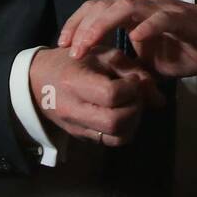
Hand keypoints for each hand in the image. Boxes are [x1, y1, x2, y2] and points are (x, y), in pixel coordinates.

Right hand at [29, 45, 165, 147]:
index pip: (111, 95)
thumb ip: (133, 71)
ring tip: (131, 105)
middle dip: (135, 108)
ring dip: (133, 122)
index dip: (131, 88)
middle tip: (136, 95)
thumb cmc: (71, 62)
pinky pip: (111, 142)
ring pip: (117, 137)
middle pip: (115, 121)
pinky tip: (123, 114)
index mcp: (75, 83)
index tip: (133, 79)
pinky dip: (124, 130)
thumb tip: (159, 98)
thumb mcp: (101, 55)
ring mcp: (77, 128)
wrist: (36, 82)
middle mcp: (73, 110)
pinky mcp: (81, 137)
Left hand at [57, 0, 196, 77]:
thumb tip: (108, 79)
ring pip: (125, 8)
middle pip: (104, 5)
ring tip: (87, 45)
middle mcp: (144, 4)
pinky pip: (161, 19)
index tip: (61, 44)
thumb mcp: (150, 61)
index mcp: (134, 11)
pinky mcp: (182, 18)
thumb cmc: (188, 48)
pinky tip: (133, 40)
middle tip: (68, 48)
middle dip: (82, 26)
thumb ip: (129, 63)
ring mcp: (162, 8)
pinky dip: (146, 28)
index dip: (77, 24)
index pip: (97, 8)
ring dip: (102, 26)